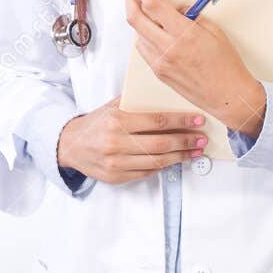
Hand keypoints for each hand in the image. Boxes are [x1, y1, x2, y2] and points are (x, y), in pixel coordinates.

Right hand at [56, 96, 208, 184]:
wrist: (70, 145)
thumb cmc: (95, 123)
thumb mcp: (111, 106)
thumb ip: (135, 102)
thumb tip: (165, 95)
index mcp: (117, 120)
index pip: (157, 121)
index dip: (181, 121)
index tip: (198, 120)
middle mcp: (117, 142)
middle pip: (161, 143)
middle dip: (186, 141)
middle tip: (202, 139)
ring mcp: (117, 162)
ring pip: (157, 161)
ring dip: (180, 157)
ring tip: (195, 151)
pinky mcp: (117, 176)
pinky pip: (147, 172)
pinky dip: (163, 166)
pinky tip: (175, 160)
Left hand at [125, 0, 266, 137]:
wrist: (228, 97)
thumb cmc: (227, 65)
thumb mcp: (214, 32)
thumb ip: (192, 16)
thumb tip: (176, 6)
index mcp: (184, 34)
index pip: (153, 3)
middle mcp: (168, 48)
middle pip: (135, 18)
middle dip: (131, 0)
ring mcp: (160, 62)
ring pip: (137, 34)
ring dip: (139, 20)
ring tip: (148, 13)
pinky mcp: (158, 73)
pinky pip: (144, 50)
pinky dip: (145, 37)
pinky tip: (155, 34)